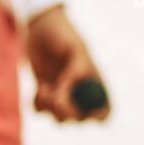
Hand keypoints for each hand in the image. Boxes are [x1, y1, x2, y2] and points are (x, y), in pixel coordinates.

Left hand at [26, 6, 108, 122]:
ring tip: (45, 89)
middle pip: (79, 118)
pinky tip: (39, 88)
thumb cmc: (63, 34)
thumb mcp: (74, 50)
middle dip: (68, 113)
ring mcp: (62, 93)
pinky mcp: (45, 92)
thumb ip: (73, 75)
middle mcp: (80, 91)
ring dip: (50, 108)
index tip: (89, 115)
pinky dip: (38, 105)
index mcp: (95, 81)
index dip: (100, 117)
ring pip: (59, 118)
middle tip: (57, 99)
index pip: (105, 109)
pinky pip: (42, 111)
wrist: (40, 25)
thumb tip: (64, 99)